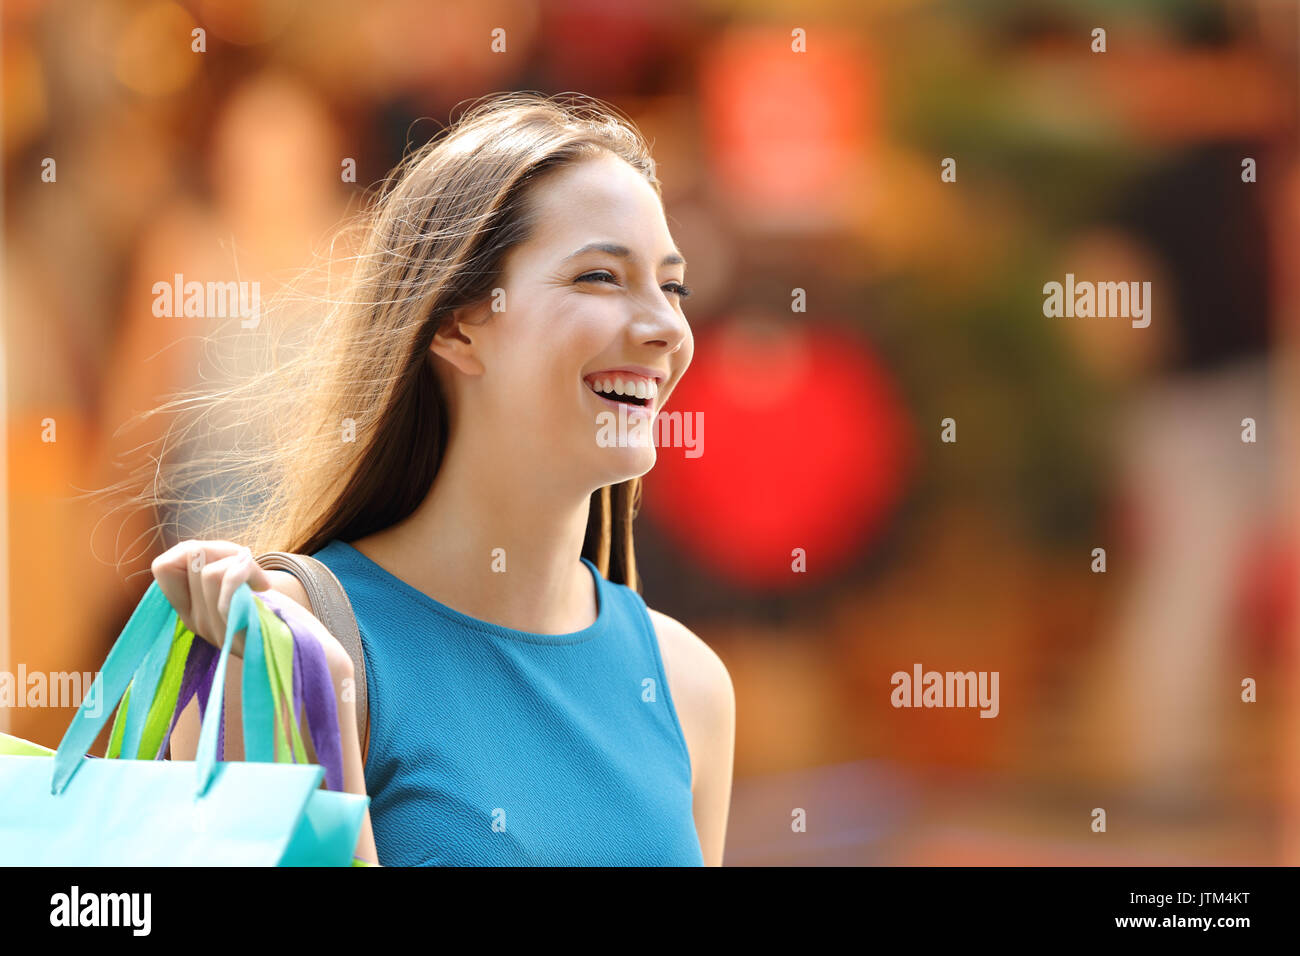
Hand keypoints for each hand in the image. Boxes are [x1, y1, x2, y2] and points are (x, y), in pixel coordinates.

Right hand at [151, 539, 272, 655]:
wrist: (298, 644)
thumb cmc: (269, 606)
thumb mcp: (235, 580)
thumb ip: (214, 562)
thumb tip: (197, 549)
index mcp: (188, 609)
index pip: (162, 567)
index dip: (188, 551)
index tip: (218, 559)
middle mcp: (195, 621)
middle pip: (193, 559)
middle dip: (223, 550)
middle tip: (247, 566)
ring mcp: (215, 631)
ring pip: (211, 573)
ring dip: (240, 562)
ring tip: (258, 578)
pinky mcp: (239, 635)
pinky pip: (228, 592)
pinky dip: (247, 572)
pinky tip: (263, 584)